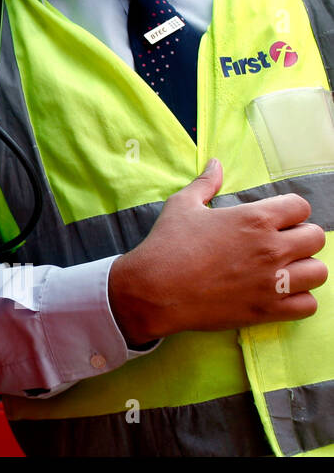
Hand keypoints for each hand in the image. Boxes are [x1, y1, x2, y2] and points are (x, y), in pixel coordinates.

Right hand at [108, 158, 327, 343]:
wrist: (154, 289)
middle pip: (316, 238)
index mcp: (254, 219)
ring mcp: (272, 281)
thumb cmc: (167, 244)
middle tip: (280, 244)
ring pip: (318, 272)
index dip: (290, 211)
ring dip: (304, 269)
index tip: (276, 219)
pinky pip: (308, 305)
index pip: (301, 207)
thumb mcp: (182, 205)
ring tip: (284, 270)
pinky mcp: (268, 309)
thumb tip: (215, 163)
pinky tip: (280, 294)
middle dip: (301, 238)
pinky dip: (298, 299)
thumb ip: (205, 183)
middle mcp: (271, 248)